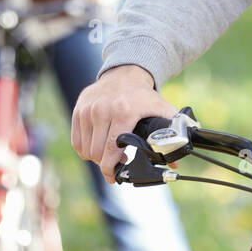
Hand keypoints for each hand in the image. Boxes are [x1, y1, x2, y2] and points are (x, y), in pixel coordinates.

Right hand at [70, 64, 174, 183]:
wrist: (126, 73)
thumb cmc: (145, 96)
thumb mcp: (162, 111)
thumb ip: (172, 135)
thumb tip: (175, 164)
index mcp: (123, 111)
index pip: (111, 150)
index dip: (111, 169)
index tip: (115, 177)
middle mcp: (102, 110)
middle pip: (97, 153)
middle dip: (107, 163)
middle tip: (118, 161)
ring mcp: (88, 109)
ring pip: (85, 149)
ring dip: (96, 157)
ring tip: (110, 152)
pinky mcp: (79, 109)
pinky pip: (76, 141)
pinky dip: (85, 148)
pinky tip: (98, 145)